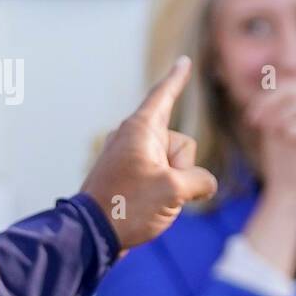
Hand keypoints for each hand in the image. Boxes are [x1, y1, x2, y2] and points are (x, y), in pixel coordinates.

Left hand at [80, 56, 218, 250]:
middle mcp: (133, 138)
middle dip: (183, 168)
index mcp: (140, 129)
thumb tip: (203, 184)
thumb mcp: (174, 191)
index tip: (183, 61)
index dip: (177, 79)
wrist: (92, 235)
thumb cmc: (128, 207)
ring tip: (147, 203)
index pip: (164, 96)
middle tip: (155, 190)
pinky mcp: (129, 177)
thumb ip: (200, 181)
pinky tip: (150, 210)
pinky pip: (162, 179)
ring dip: (174, 186)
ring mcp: (130, 158)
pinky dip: (164, 194)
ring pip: (174, 165)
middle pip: (181, 144)